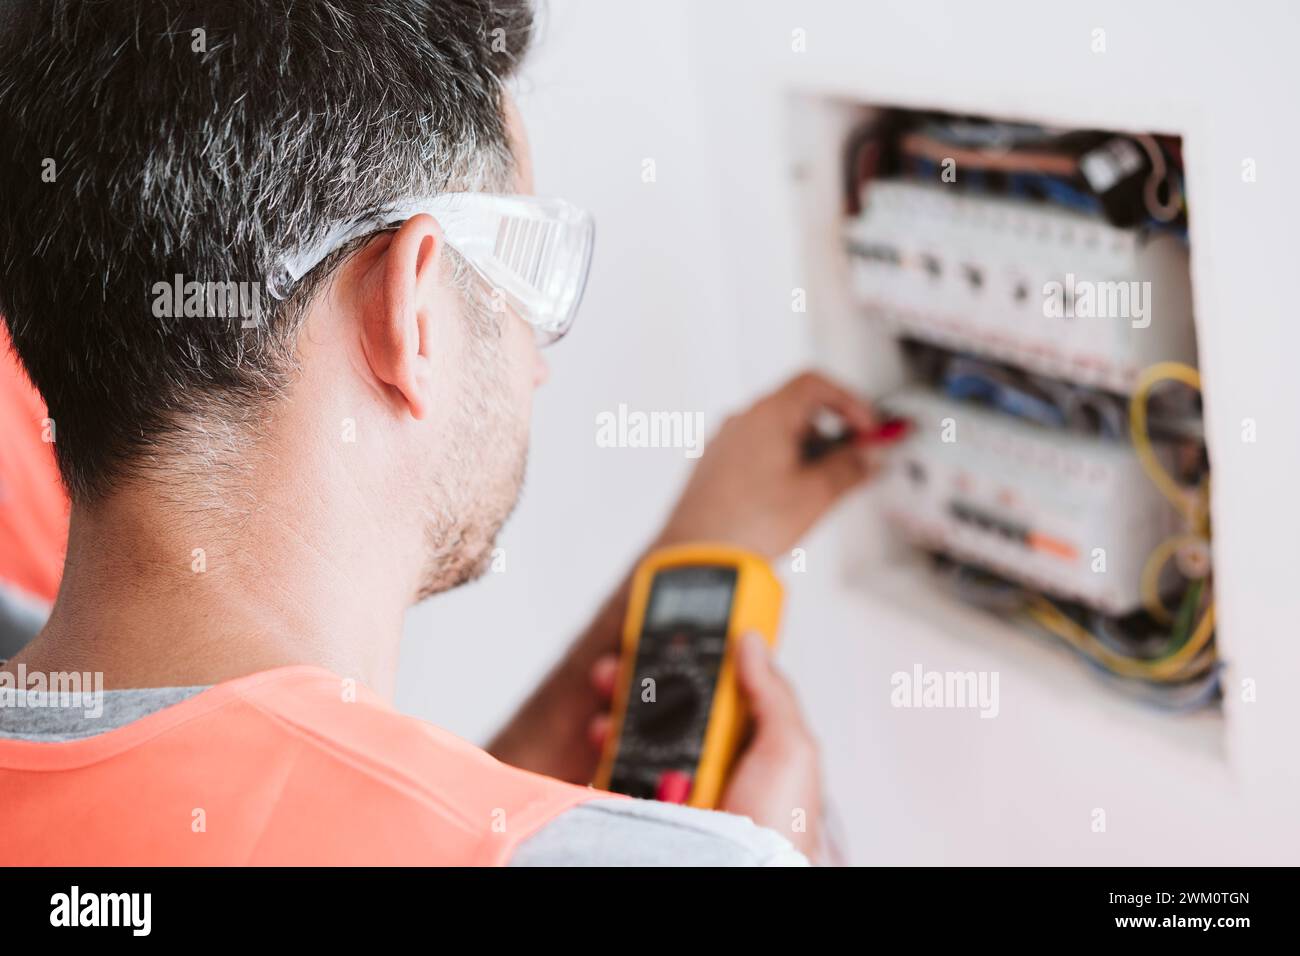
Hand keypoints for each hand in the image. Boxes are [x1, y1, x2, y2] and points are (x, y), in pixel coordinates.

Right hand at [586, 633, 822, 862]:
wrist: (743, 876)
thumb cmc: (780, 831)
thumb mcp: (790, 752)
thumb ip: (772, 694)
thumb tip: (752, 642)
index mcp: (749, 740)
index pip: (716, 684)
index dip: (689, 656)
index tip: (664, 634)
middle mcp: (713, 759)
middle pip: (669, 703)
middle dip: (640, 681)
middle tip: (619, 668)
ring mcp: (680, 782)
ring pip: (638, 733)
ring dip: (618, 715)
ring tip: (611, 712)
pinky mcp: (652, 805)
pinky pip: (621, 770)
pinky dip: (606, 753)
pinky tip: (604, 740)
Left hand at [656, 370, 877, 559]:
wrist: (698, 554)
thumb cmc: (744, 522)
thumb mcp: (815, 494)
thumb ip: (850, 468)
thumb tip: (866, 457)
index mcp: (767, 415)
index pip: (816, 384)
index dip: (850, 402)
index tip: (867, 428)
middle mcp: (741, 421)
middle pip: (797, 410)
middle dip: (831, 435)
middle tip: (852, 461)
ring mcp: (724, 443)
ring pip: (777, 434)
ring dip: (807, 454)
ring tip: (819, 490)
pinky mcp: (714, 467)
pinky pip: (756, 454)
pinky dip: (781, 466)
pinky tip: (788, 500)